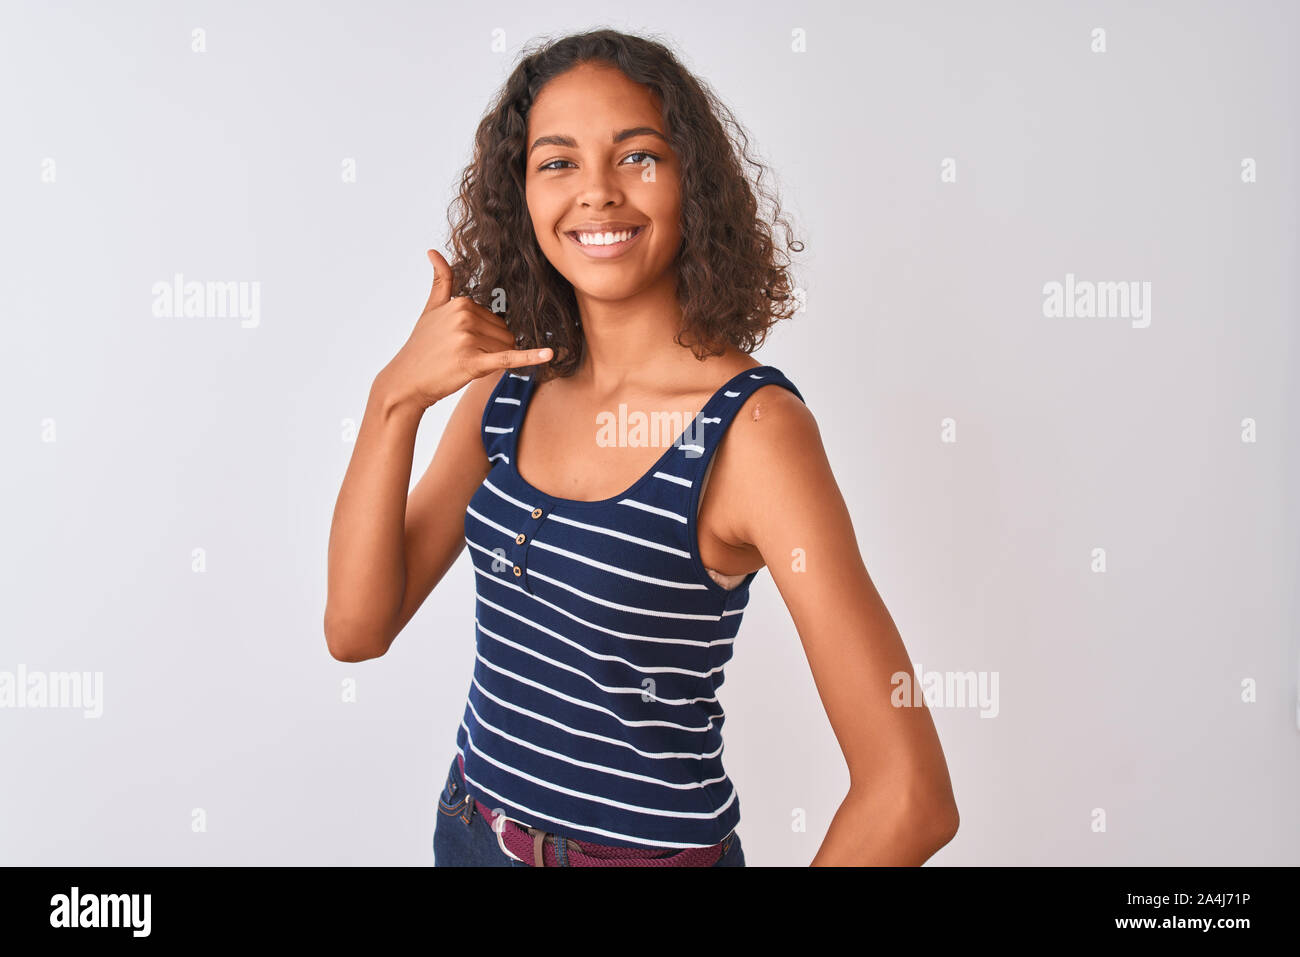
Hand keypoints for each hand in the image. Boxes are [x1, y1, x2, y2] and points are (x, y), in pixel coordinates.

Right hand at [382, 249, 551, 408]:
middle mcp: (466, 316)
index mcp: (462, 302)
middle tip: (461, 355)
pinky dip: (530, 358)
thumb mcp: (430, 309)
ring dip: (492, 360)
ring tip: (462, 363)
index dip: (487, 335)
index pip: (498, 318)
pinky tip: (549, 354)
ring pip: (507, 348)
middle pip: (505, 333)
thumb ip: (441, 281)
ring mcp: (469, 339)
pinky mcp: (473, 362)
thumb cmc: (421, 347)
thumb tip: (434, 252)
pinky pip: (508, 358)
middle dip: (492, 348)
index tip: (462, 342)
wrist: (406, 380)